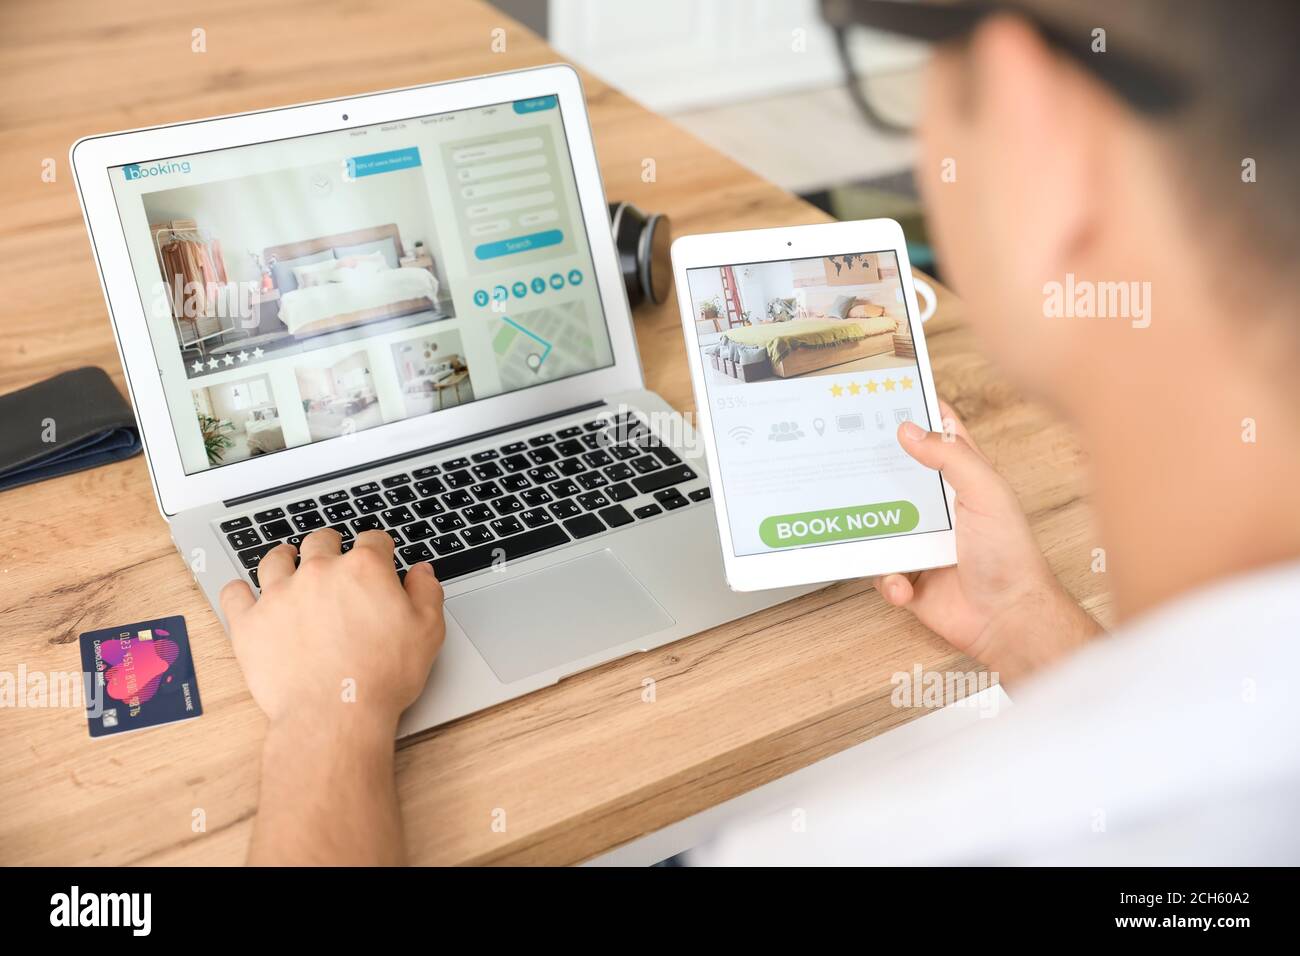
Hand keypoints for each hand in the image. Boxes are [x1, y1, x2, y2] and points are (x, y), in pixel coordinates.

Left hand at [219, 529, 445, 735]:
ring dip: (284, 557)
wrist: (336, 714)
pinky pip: (235, 595)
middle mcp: (319, 573)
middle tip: (332, 553)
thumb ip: (426, 592)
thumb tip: (422, 573)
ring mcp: (280, 595)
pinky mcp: (251, 623)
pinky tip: (244, 592)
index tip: (380, 553)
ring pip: (275, 559)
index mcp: (364, 570)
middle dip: (330, 544)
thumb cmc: (382, 677)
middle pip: (321, 541)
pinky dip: (239, 591)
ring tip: (288, 561)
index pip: (373, 540)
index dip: (379, 546)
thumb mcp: (427, 631)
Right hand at [874, 403, 1100, 678]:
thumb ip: (950, 458)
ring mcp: (922, 544)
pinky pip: (882, 573)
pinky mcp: (910, 579)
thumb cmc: (1010, 555)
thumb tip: (908, 430)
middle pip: (899, 479)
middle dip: (875, 471)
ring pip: (880, 526)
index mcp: (964, 482)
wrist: (1007, 619)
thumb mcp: (985, 493)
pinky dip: (889, 581)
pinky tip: (905, 584)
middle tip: (849, 459)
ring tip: (873, 535)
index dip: (921, 415)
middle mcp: (940, 510)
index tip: (892, 396)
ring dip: (874, 533)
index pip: (941, 438)